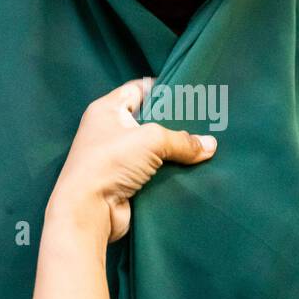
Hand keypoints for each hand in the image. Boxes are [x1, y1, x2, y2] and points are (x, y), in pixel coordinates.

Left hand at [48, 77, 216, 242]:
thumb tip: (210, 145)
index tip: (189, 91)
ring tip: (204, 145)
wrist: (88, 211)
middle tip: (204, 120)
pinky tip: (193, 169)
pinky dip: (170, 171)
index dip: (162, 88)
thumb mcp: (151, 140)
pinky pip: (153, 171)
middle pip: (149, 120)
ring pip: (153, 148)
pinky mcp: (125, 181)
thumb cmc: (110, 162)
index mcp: (107, 109)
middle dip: (175, 123)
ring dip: (174, 151)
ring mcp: (117, 157)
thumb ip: (182, 140)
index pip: (138, 89)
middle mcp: (110, 130)